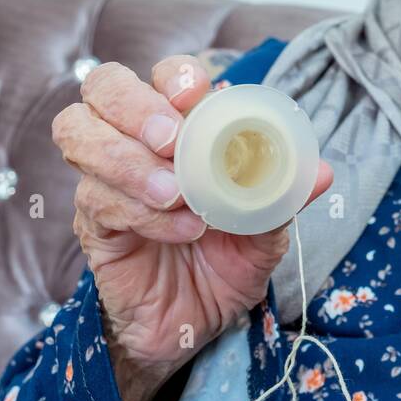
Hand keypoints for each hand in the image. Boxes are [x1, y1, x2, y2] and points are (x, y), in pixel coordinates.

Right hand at [52, 55, 331, 400]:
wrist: (195, 326)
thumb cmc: (225, 264)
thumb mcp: (265, 231)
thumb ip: (284, 198)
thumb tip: (320, 171)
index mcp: (179, 129)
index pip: (160, 75)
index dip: (175, 74)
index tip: (198, 95)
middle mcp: (134, 145)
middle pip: (102, 86)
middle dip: (134, 104)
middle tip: (172, 140)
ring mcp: (105, 181)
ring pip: (80, 135)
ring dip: (128, 159)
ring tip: (175, 193)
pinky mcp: (93, 224)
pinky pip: (97, 199)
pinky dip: (142, 213)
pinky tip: (182, 230)